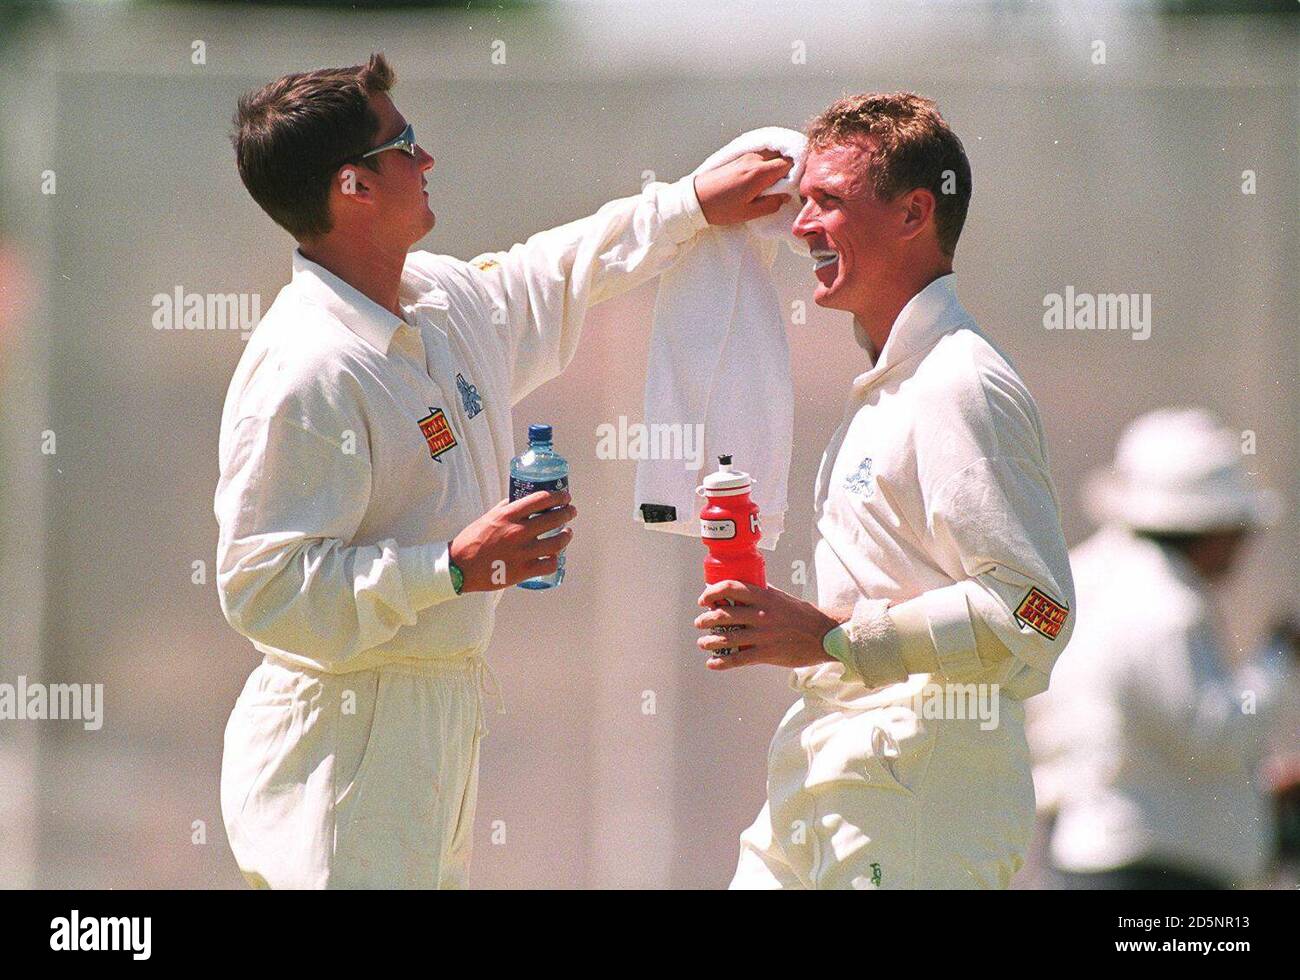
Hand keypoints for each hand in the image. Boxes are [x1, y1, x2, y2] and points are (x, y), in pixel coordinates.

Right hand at [450, 490, 575, 591]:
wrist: (460, 567)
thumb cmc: (472, 540)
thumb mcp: (488, 517)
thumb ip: (505, 508)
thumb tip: (520, 500)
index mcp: (508, 516)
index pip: (541, 499)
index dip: (558, 496)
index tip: (565, 496)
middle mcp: (518, 532)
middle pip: (554, 518)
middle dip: (567, 513)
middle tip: (571, 511)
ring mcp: (522, 552)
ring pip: (557, 542)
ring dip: (566, 536)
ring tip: (567, 533)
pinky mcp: (523, 571)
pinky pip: (549, 564)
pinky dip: (555, 559)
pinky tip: (554, 555)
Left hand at [693, 150, 792, 226]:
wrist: (694, 199)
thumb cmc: (720, 208)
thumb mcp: (749, 213)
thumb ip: (772, 204)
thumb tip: (785, 197)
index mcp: (759, 173)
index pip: (789, 164)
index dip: (795, 174)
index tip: (794, 186)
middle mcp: (754, 160)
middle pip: (781, 157)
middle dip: (787, 170)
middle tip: (785, 186)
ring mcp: (746, 156)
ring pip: (771, 156)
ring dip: (775, 167)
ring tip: (772, 184)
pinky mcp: (739, 158)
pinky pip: (760, 157)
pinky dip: (765, 165)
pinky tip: (761, 180)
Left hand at [694, 580, 839, 670]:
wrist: (824, 635)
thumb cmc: (803, 615)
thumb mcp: (781, 597)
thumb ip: (762, 593)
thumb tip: (741, 588)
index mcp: (764, 597)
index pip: (731, 588)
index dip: (712, 592)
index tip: (704, 599)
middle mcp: (761, 614)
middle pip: (723, 615)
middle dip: (706, 620)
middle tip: (700, 623)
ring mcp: (763, 635)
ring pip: (727, 638)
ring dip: (709, 641)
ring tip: (703, 642)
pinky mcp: (767, 654)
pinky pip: (738, 659)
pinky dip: (721, 662)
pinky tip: (712, 663)